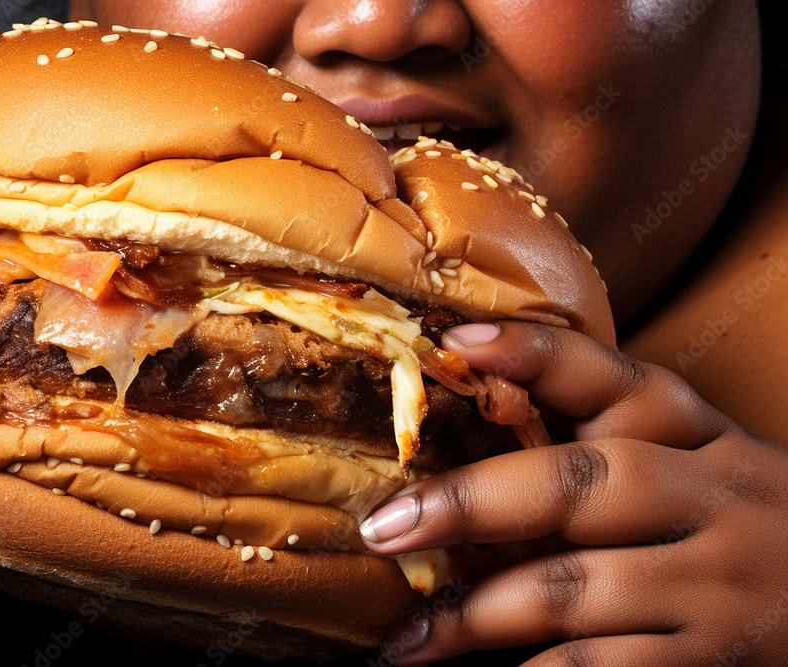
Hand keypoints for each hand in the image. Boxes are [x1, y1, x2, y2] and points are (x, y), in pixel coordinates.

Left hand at [359, 321, 787, 664]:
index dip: (534, 354)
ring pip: (573, 589)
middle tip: (386, 527)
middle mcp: (712, 499)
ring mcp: (715, 585)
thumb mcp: (700, 463)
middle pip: (579, 483)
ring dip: (475, 616)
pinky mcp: (714, 661)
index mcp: (702, 436)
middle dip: (472, 504)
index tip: (455, 345)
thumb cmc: (741, 527)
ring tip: (405, 637)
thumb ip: (616, 440)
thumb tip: (480, 401)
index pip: (615, 379)